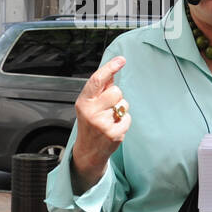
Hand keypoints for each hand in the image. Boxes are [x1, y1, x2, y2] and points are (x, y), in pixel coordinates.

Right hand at [69, 56, 129, 189]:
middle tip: (108, 108)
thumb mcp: (89, 105)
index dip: (109, 68)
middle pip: (116, 91)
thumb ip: (100, 89)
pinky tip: (114, 128)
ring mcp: (102, 124)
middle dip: (116, 97)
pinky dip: (124, 122)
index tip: (121, 60)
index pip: (96, 80)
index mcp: (83, 102)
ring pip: (124, 105)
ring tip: (109, 119)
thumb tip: (112, 70)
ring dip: (120, 110)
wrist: (88, 151)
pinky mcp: (114, 134)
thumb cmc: (89, 124)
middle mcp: (91, 112)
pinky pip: (128, 118)